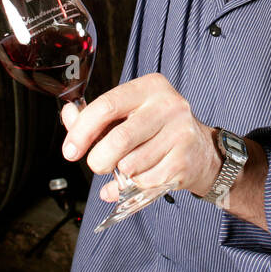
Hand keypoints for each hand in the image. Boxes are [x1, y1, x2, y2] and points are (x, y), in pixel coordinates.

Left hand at [60, 74, 221, 201]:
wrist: (201, 151)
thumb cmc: (157, 130)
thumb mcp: (129, 114)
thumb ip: (96, 116)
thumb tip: (69, 115)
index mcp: (150, 87)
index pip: (107, 105)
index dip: (82, 131)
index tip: (70, 150)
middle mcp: (168, 105)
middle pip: (119, 139)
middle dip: (98, 160)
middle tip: (97, 165)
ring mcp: (180, 133)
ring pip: (131, 165)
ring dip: (121, 173)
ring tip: (129, 166)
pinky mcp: (184, 160)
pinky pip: (145, 181)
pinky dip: (136, 185)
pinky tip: (144, 175)